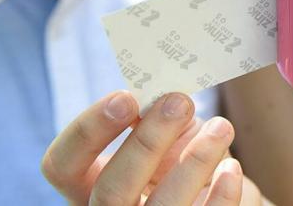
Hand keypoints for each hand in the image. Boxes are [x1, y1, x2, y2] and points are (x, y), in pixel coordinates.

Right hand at [42, 91, 259, 204]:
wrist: (221, 192)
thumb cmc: (184, 158)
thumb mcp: (165, 135)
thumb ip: (155, 118)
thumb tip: (162, 97)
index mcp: (91, 183)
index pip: (61, 165)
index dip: (87, 131)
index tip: (126, 98)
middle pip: (110, 193)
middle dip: (146, 142)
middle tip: (180, 102)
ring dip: (194, 162)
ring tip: (221, 128)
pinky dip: (222, 195)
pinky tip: (231, 168)